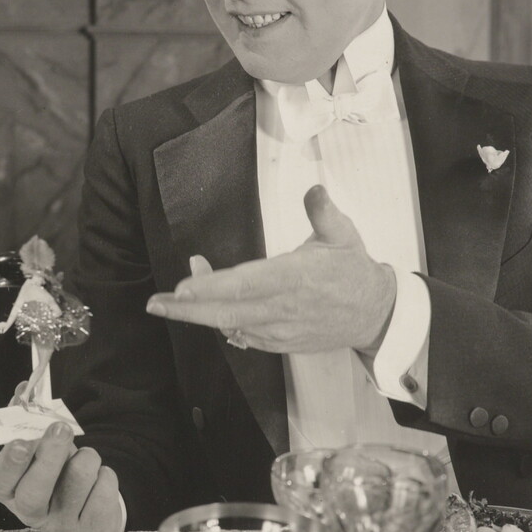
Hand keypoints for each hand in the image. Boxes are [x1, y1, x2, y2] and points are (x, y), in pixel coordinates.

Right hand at [0, 422, 122, 531]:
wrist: (87, 507)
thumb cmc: (57, 471)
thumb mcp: (40, 449)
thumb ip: (29, 421)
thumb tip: (24, 389)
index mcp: (10, 490)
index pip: (1, 481)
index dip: (10, 462)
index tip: (21, 441)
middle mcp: (31, 513)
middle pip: (33, 492)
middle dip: (49, 457)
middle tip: (61, 428)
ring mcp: (61, 526)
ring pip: (77, 479)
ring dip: (86, 456)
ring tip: (85, 459)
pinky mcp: (90, 531)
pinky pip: (104, 488)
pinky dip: (105, 474)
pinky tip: (97, 481)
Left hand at [146, 185, 396, 354]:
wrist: (375, 315)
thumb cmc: (353, 271)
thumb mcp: (343, 235)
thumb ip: (323, 211)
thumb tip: (314, 188)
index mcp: (295, 277)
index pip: (244, 285)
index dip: (211, 288)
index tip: (182, 287)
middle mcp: (283, 308)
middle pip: (226, 311)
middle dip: (187, 309)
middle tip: (156, 303)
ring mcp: (279, 330)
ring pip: (230, 325)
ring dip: (199, 313)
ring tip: (172, 298)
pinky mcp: (279, 343)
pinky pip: (241, 336)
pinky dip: (220, 323)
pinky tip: (203, 309)